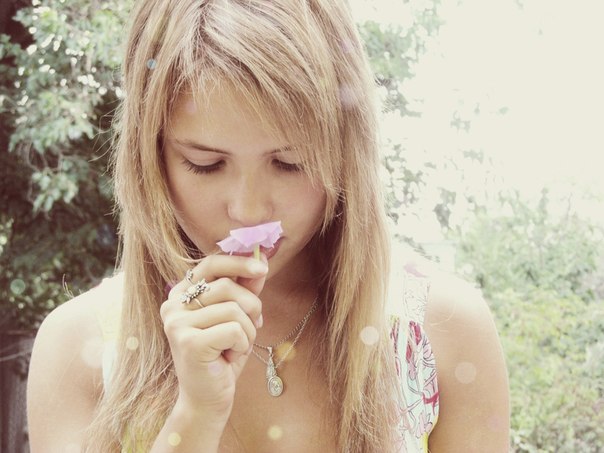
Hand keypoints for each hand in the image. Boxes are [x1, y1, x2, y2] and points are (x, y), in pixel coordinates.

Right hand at [160, 254, 267, 421]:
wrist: (208, 399)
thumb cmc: (223, 354)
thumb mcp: (237, 316)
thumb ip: (245, 288)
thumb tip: (260, 259)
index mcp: (181, 294)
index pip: (210, 264)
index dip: (238, 262)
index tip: (262, 267)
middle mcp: (173, 305)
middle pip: (228, 287)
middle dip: (251, 307)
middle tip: (250, 327)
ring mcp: (177, 323)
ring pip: (234, 309)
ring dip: (248, 330)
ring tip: (236, 346)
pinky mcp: (188, 342)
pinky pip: (234, 329)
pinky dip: (242, 344)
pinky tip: (229, 357)